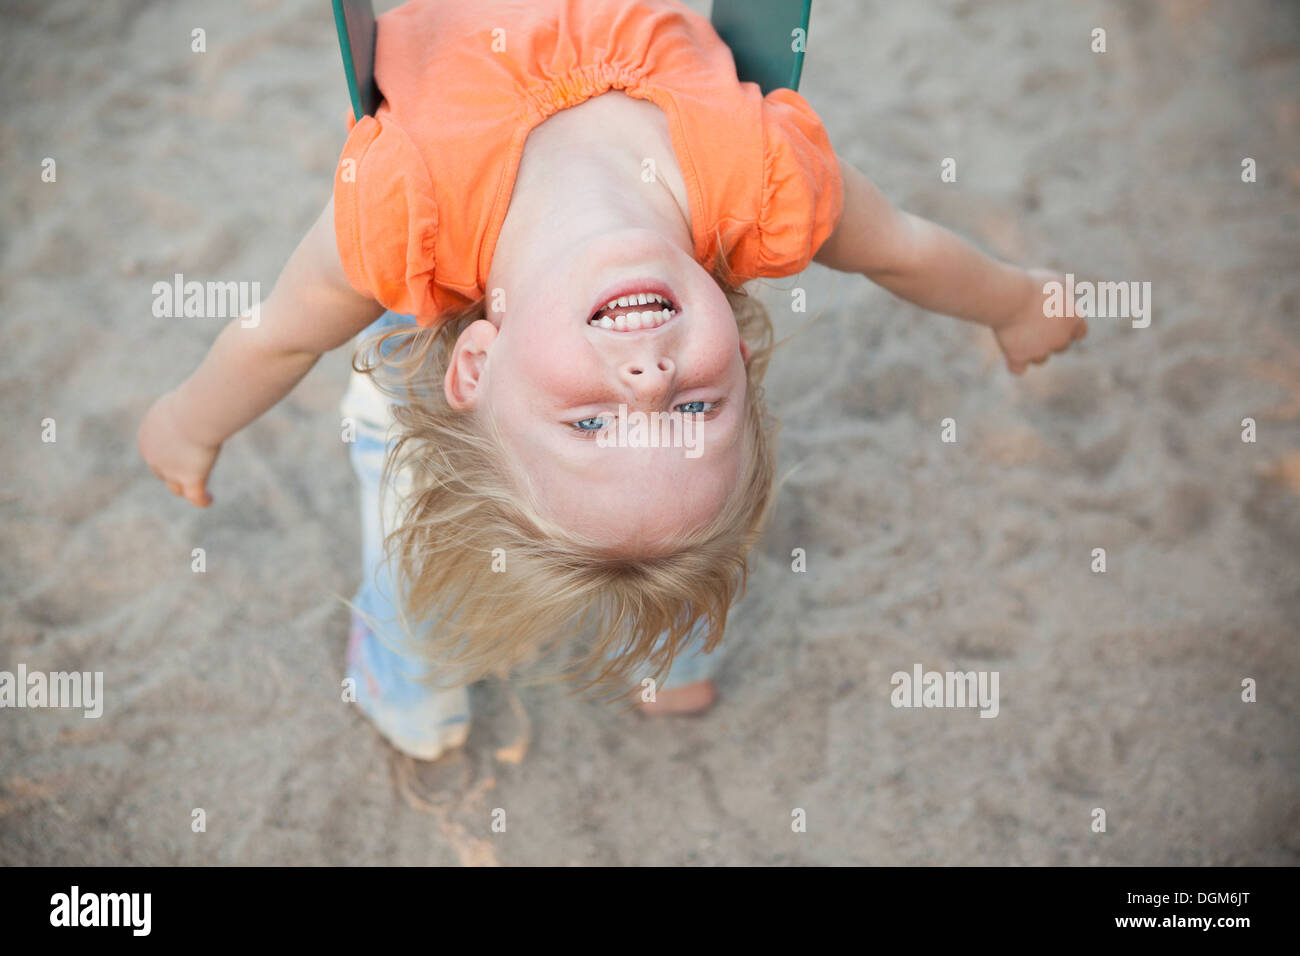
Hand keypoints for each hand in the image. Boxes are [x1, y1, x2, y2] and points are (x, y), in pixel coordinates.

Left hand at [137, 391, 219, 506]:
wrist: (194, 415)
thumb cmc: (192, 401)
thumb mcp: (183, 400)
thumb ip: (185, 407)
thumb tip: (195, 404)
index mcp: (147, 436)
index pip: (154, 450)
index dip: (167, 453)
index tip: (182, 450)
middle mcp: (153, 456)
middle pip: (161, 470)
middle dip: (173, 471)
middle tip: (192, 467)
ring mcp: (170, 470)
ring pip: (175, 487)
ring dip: (184, 489)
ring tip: (200, 493)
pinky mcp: (188, 479)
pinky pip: (195, 496)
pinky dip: (201, 499)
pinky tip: (208, 498)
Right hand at [994, 269, 1087, 374]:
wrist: (1010, 297)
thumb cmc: (1032, 285)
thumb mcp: (1055, 281)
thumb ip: (1068, 289)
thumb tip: (1074, 293)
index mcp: (1073, 319)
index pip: (1080, 333)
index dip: (1069, 328)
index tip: (1056, 320)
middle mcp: (1060, 339)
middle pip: (1061, 347)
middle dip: (1050, 338)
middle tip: (1032, 321)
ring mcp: (1039, 350)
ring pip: (1040, 359)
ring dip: (1032, 350)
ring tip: (1019, 333)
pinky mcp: (1018, 357)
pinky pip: (1018, 369)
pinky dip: (1015, 362)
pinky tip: (1010, 351)